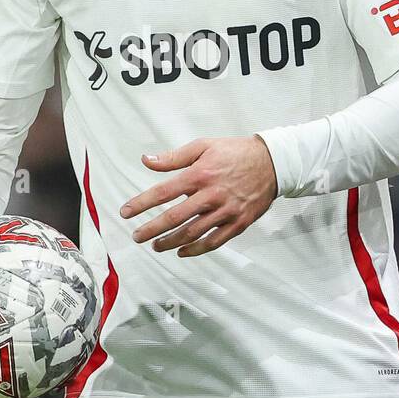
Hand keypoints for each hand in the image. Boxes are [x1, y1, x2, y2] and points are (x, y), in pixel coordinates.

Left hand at [119, 136, 277, 256]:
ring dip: (171, 242)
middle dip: (152, 229)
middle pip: (175, 217)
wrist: (273, 163)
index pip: (163, 192)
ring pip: (193, 233)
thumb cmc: (235, 152)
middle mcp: (211, 195)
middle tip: (137, 236)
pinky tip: (182, 251)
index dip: (141, 204)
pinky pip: (215, 241)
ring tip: (156, 246)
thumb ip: (173, 157)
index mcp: (199, 174)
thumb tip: (146, 160)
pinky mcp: (238, 222)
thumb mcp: (203, 146)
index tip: (125, 213)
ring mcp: (226, 211)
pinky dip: (196, 249)